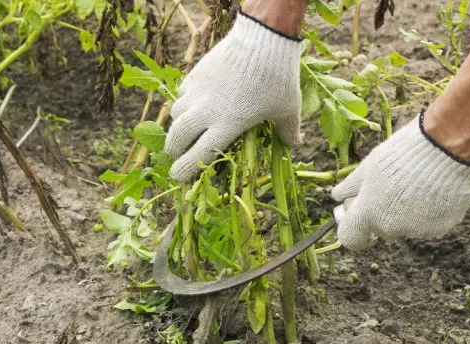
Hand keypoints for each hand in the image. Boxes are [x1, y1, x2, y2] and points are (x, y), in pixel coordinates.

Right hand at [165, 10, 302, 181]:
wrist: (262, 39)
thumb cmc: (278, 78)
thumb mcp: (288, 109)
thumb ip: (288, 131)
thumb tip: (295, 145)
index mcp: (227, 126)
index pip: (198, 155)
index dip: (185, 169)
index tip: (178, 178)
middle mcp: (206, 112)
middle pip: (178, 136)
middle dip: (173, 150)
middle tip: (176, 155)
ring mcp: (198, 92)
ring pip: (175, 114)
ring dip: (177, 126)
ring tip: (183, 130)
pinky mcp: (196, 74)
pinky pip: (181, 94)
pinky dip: (183, 103)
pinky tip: (193, 103)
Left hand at [331, 112, 469, 249]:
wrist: (448, 148)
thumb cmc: (402, 153)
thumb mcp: (369, 165)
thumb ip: (351, 186)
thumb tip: (337, 196)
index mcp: (368, 214)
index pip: (349, 238)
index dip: (348, 226)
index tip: (349, 213)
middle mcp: (391, 228)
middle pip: (378, 228)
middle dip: (379, 212)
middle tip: (388, 186)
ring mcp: (417, 231)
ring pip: (404, 226)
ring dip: (404, 212)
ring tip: (415, 183)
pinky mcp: (440, 228)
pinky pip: (427, 224)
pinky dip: (426, 212)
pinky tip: (432, 189)